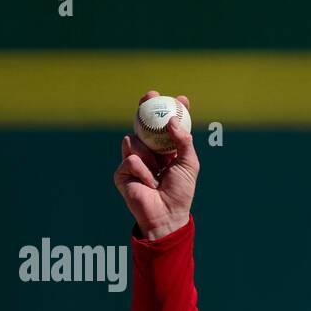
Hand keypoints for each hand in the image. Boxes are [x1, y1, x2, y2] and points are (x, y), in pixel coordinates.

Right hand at [113, 92, 198, 239]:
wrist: (167, 214)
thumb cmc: (180, 192)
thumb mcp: (189, 164)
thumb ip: (183, 141)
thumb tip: (172, 120)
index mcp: (165, 150)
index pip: (165, 126)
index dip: (170, 111)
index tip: (180, 99)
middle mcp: (148, 152)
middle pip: (143, 124)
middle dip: (146, 107)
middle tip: (151, 95)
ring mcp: (133, 161)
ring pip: (134, 140)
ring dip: (148, 154)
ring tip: (158, 171)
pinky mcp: (122, 172)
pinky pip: (130, 159)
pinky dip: (142, 171)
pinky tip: (148, 184)